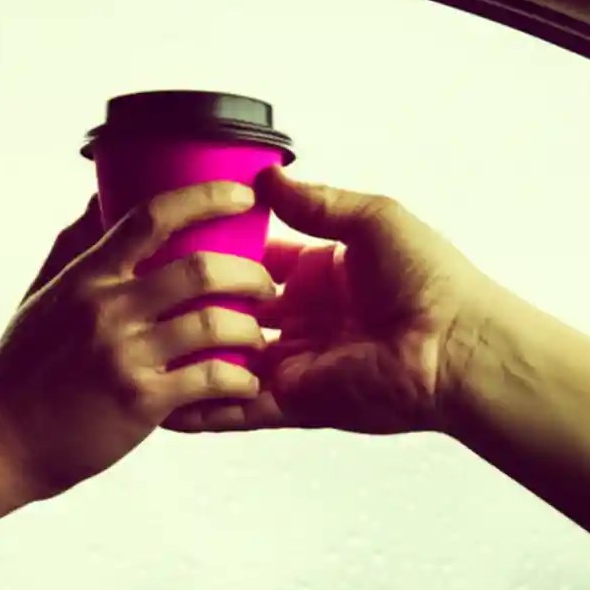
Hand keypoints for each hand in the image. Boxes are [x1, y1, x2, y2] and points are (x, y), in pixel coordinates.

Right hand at [0, 182, 277, 499]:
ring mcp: (125, 356)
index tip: (243, 195)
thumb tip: (99, 199)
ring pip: (213, 324)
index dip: (205, 197)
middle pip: (198, 269)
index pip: (151, 217)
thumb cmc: (23, 367)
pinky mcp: (139, 401)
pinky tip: (246, 382)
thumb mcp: (42, 295)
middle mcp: (108, 309)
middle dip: (249, 273)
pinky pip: (208, 380)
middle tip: (267, 284)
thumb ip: (75, 246)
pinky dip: (238, 379)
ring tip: (260, 335)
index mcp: (88, 277)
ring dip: (250, 328)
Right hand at [164, 166, 496, 435]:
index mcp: (321, 274)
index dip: (220, 254)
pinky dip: (201, 410)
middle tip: (140, 294)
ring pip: (227, 360)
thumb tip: (267, 178)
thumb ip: (316, 203)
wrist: (456, 347)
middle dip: (195, 306)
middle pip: (234, 311)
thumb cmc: (430, 279)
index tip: (176, 243)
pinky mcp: (294, 401)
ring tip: (133, 350)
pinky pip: (238, 408)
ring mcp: (296, 362)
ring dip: (189, 357)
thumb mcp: (372, 220)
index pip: (256, 262)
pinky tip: (161, 407)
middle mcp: (304, 319)